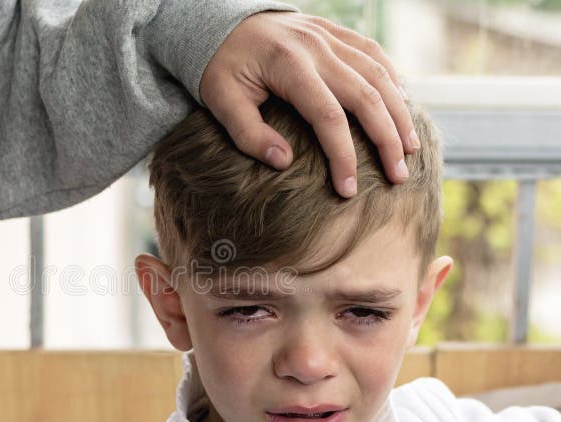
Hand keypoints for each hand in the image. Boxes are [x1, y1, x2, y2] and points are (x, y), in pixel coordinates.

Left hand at [200, 11, 418, 197]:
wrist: (221, 21)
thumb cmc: (220, 65)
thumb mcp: (220, 100)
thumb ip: (248, 133)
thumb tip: (283, 162)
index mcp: (289, 66)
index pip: (328, 117)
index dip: (343, 156)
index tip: (348, 191)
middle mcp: (317, 47)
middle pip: (366, 96)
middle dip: (386, 140)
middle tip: (398, 176)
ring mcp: (329, 36)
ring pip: (379, 74)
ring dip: (399, 113)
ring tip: (411, 149)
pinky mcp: (334, 32)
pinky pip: (373, 53)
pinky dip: (393, 80)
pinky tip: (403, 106)